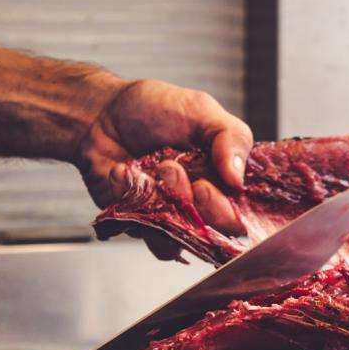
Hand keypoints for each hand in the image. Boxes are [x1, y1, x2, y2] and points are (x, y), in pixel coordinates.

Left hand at [76, 79, 252, 258]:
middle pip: (222, 233)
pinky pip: (148, 235)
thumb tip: (239, 179)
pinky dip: (134, 205)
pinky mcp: (144, 224)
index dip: (234, 208)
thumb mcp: (201, 110)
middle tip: (181, 175)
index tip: (213, 185)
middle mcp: (205, 202)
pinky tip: (122, 174)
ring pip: (185, 240)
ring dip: (168, 206)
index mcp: (227, 177)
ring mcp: (174, 216)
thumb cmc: (153, 109)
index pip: (247, 210)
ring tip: (152, 170)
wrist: (100, 115)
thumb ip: (232, 138)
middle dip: (205, 209)